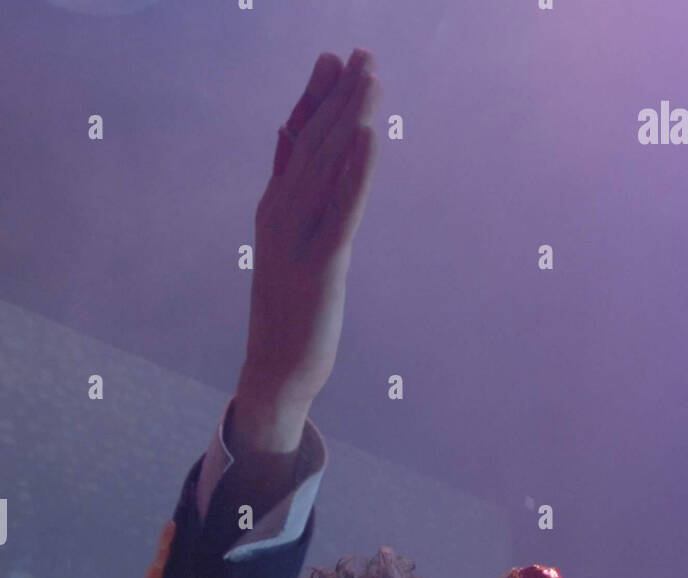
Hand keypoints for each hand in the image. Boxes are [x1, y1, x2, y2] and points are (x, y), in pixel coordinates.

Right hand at [236, 48, 380, 433]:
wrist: (275, 370)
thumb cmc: (287, 309)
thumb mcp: (283, 243)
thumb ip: (286, 189)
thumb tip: (286, 134)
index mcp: (273, 209)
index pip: (294, 142)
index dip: (314, 99)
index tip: (334, 59)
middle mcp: (280, 217)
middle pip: (312, 145)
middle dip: (339, 98)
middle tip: (364, 54)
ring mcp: (296, 241)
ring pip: (325, 169)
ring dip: (350, 120)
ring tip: (372, 78)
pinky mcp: (321, 268)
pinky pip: (341, 212)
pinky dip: (355, 173)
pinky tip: (370, 138)